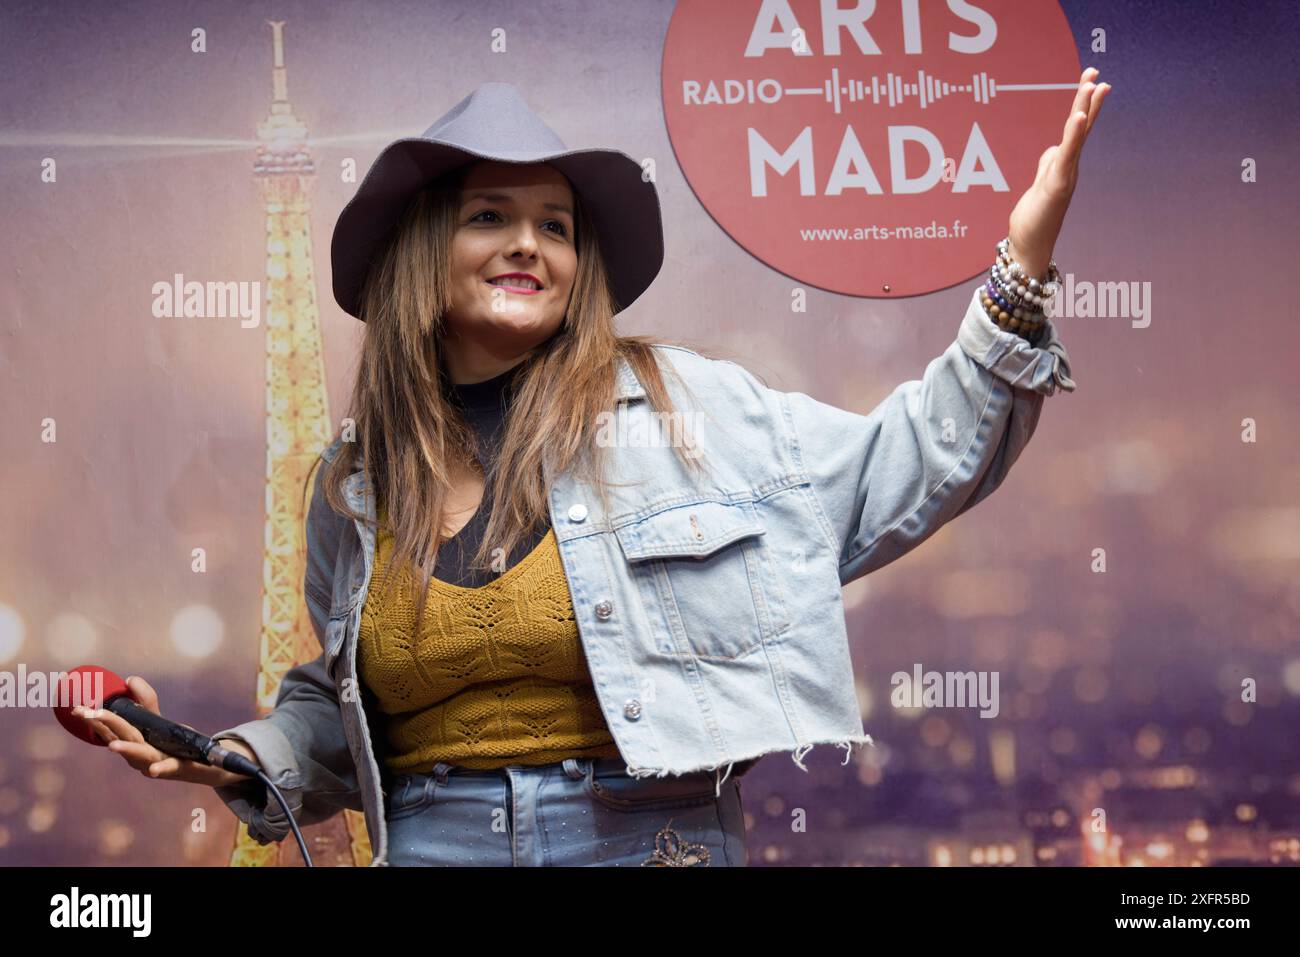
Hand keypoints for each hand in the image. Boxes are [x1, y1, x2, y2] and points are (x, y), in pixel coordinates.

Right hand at [71, 675, 257, 788]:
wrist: (199, 765)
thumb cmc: (169, 743)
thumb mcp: (156, 719)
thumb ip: (144, 699)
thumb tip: (129, 680)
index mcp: (130, 742)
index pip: (108, 729)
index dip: (93, 719)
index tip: (76, 708)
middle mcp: (137, 754)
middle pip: (119, 738)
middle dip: (103, 725)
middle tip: (85, 713)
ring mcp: (155, 761)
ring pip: (139, 755)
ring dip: (126, 750)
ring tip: (113, 746)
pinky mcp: (177, 766)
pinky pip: (168, 768)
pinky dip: (160, 768)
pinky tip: (153, 770)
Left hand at [1007, 67, 1111, 277]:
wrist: (1031, 247)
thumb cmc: (1034, 219)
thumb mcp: (1040, 184)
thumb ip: (1048, 165)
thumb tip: (1053, 149)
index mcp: (1064, 164)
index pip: (1076, 129)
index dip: (1084, 104)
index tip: (1092, 80)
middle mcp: (1069, 167)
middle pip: (1081, 127)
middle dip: (1087, 98)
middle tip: (1094, 71)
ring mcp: (1066, 176)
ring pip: (1076, 137)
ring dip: (1083, 110)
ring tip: (1092, 85)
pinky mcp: (1057, 186)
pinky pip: (1065, 156)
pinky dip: (1072, 136)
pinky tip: (1077, 117)